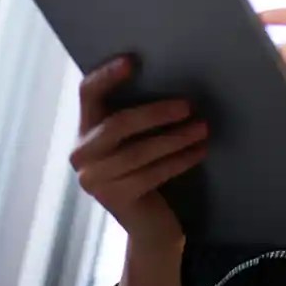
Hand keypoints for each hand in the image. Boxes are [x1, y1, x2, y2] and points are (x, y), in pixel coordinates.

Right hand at [69, 57, 207, 250]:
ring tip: (204, 128)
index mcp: (85, 130)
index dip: (106, 75)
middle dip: (155, 113)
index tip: (132, 60)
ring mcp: (95, 180)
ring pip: (139, 152)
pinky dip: (180, 160)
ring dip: (176, 138)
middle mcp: (81, 155)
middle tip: (189, 105)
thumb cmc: (147, 170)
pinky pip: (153, 173)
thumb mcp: (138, 140)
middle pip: (116, 125)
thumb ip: (140, 115)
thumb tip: (175, 78)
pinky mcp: (116, 199)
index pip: (87, 94)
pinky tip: (201, 150)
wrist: (150, 226)